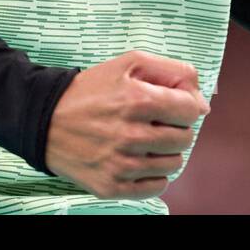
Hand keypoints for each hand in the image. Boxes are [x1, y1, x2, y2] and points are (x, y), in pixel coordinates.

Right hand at [44, 50, 210, 198]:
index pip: (190, 110)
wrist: (46, 120)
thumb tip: (202, 101)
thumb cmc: (92, 88)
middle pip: (185, 138)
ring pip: (174, 164)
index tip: (173, 103)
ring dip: (166, 150)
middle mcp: (131, 135)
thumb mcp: (130, 62)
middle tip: (157, 120)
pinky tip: (139, 158)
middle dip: (177, 127)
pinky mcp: (111, 186)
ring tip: (147, 138)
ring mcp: (121, 164)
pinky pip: (156, 187)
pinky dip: (154, 174)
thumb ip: (173, 71)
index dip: (187, 104)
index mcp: (137, 99)